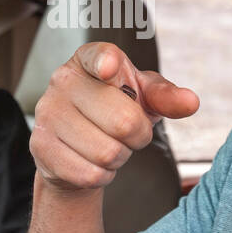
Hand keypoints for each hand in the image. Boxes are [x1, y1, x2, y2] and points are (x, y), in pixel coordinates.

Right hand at [30, 41, 198, 193]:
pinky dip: (102, 176)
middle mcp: (63, 80)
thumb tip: (191, 102)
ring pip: (107, 153)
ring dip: (119, 158)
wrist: (76, 146)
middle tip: (128, 133)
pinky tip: (92, 161)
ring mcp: (47, 113)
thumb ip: (167, 97)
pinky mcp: (40, 145)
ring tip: (109, 145)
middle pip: (123, 121)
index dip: (107, 63)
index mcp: (89, 60)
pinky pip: (90, 173)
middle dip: (138, 137)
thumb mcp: (143, 98)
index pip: (97, 56)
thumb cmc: (115, 111)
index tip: (112, 69)